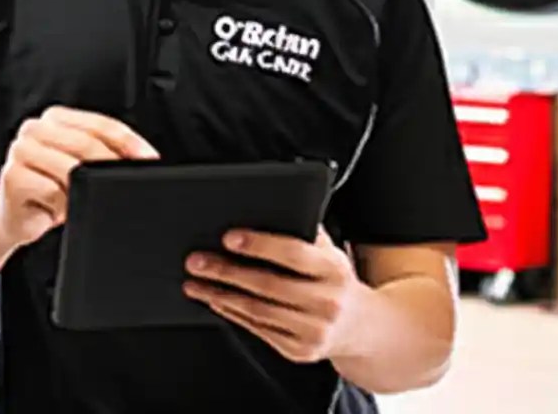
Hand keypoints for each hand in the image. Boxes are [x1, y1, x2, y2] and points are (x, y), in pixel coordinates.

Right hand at [0, 106, 158, 245]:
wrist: (13, 219)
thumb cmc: (49, 192)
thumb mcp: (77, 167)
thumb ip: (99, 154)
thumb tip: (138, 161)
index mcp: (53, 118)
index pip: (99, 123)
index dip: (128, 141)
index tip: (150, 158)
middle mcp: (34, 129)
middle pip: (86, 143)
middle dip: (112, 166)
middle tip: (128, 184)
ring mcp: (20, 151)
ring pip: (70, 168)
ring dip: (84, 191)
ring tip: (81, 201)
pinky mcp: (12, 178)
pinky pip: (53, 192)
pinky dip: (63, 207)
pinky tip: (57, 210)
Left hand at [183, 228, 366, 363]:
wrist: (364, 327)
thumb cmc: (335, 279)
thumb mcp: (329, 252)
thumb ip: (303, 230)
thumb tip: (262, 206)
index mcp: (334, 270)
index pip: (293, 254)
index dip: (259, 245)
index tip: (228, 237)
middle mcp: (328, 302)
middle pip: (267, 285)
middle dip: (225, 271)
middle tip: (195, 261)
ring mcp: (314, 331)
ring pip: (257, 311)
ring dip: (219, 295)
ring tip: (194, 283)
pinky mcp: (300, 351)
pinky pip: (257, 329)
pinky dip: (231, 313)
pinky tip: (214, 300)